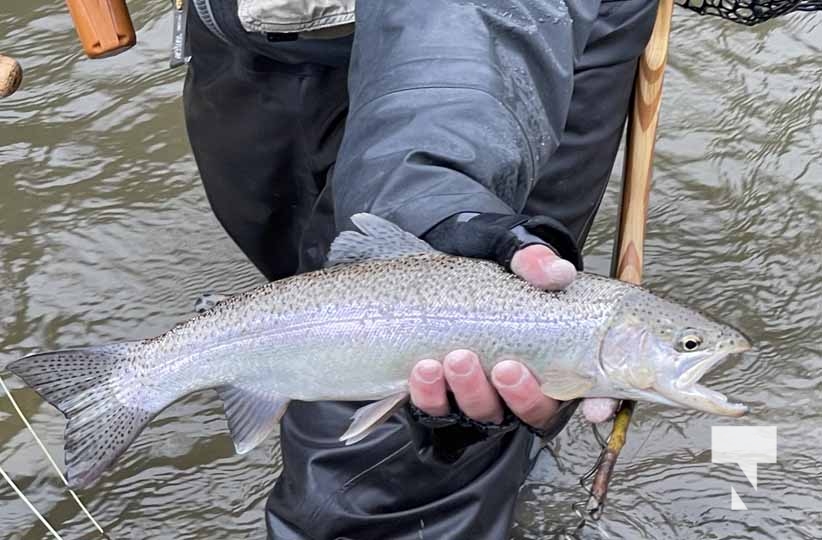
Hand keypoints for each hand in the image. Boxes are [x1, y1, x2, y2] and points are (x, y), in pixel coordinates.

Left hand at [409, 244, 617, 427]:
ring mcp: (482, 390)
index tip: (594, 408)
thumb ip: (533, 258)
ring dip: (472, 392)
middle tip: (505, 367)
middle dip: (521, 395)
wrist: (448, 248)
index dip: (600, 405)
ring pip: (485, 413)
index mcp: (555, 351)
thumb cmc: (493, 255)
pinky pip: (437, 407)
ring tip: (456, 358)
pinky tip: (423, 370)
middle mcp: (523, 379)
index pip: (588, 388)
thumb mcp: (513, 248)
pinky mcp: (442, 391)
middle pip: (534, 411)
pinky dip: (430, 394)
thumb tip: (557, 273)